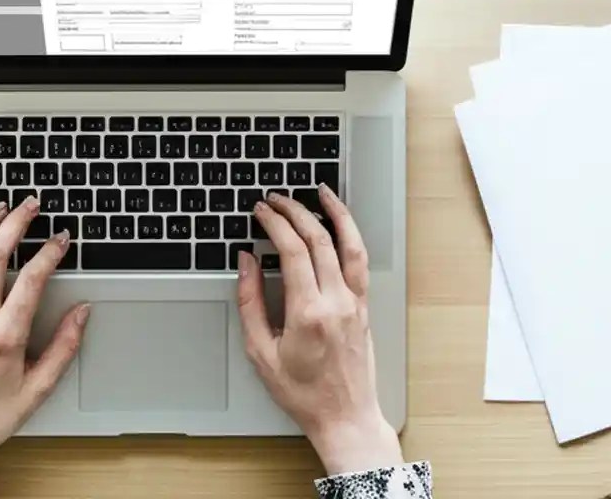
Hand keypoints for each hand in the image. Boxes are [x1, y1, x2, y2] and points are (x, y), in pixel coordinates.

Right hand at [237, 186, 402, 474]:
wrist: (345, 417)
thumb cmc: (302, 393)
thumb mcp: (261, 351)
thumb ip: (250, 302)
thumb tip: (246, 262)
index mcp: (308, 312)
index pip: (291, 250)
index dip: (274, 223)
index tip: (260, 211)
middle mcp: (336, 302)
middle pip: (318, 240)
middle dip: (295, 211)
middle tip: (276, 199)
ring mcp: (355, 302)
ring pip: (348, 243)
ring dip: (333, 213)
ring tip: (320, 192)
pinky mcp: (364, 306)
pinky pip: (360, 261)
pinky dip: (350, 235)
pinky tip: (340, 224)